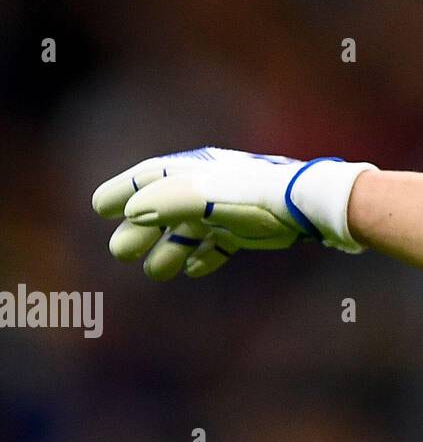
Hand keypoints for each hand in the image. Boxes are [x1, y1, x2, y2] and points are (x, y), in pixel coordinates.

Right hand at [91, 147, 376, 279]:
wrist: (303, 206)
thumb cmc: (250, 195)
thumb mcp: (202, 195)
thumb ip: (165, 202)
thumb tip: (133, 212)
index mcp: (194, 171)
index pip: (149, 177)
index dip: (123, 191)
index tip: (101, 208)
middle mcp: (208, 187)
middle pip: (163, 209)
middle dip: (140, 230)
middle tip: (123, 252)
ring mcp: (227, 209)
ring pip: (188, 231)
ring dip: (169, 250)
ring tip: (157, 270)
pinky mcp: (247, 229)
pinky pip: (218, 244)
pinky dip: (205, 256)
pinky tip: (196, 269)